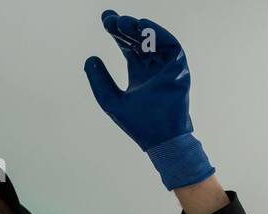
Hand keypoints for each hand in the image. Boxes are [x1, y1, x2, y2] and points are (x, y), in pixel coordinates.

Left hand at [83, 10, 214, 189]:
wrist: (160, 140)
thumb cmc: (137, 125)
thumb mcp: (111, 100)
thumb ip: (100, 81)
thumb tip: (89, 59)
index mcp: (138, 73)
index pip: (127, 46)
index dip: (116, 32)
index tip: (105, 20)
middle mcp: (153, 67)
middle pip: (139, 40)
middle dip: (125, 27)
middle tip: (111, 19)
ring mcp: (167, 67)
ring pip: (153, 40)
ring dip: (139, 29)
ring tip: (124, 23)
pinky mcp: (179, 69)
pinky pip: (170, 45)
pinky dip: (158, 34)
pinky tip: (143, 27)